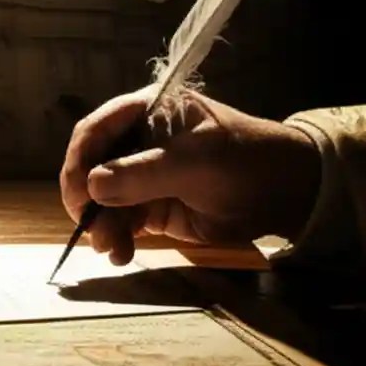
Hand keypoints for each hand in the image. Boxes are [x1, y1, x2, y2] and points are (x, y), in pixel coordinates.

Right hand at [59, 86, 321, 264]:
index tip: (78, 192)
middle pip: (91, 168)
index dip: (80, 159)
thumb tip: (93, 185)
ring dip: (101, 225)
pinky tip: (120, 253)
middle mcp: (136, 142)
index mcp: (145, 112)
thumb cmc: (244, 161)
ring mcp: (142, 176)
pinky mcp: (151, 207)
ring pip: (102, 200)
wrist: (287, 193)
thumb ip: (143, 173)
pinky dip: (117, 237)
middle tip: (89, 228)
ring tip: (112, 249)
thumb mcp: (195, 162)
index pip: (96, 130)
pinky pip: (120, 221)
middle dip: (88, 200)